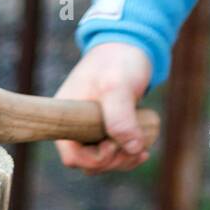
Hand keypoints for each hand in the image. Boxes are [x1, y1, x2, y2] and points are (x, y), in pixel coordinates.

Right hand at [54, 42, 153, 173]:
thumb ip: (121, 117)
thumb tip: (131, 148)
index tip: (114, 145)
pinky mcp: (104, 128)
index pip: (72, 157)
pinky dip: (128, 154)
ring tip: (142, 149)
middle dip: (114, 161)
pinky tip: (142, 148)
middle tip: (134, 147)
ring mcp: (89, 128)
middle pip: (89, 163)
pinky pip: (113, 152)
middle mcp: (75, 126)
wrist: (129, 45)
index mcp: (67, 117)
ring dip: (123, 160)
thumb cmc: (118, 61)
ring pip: (103, 161)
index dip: (95, 160)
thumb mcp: (117, 86)